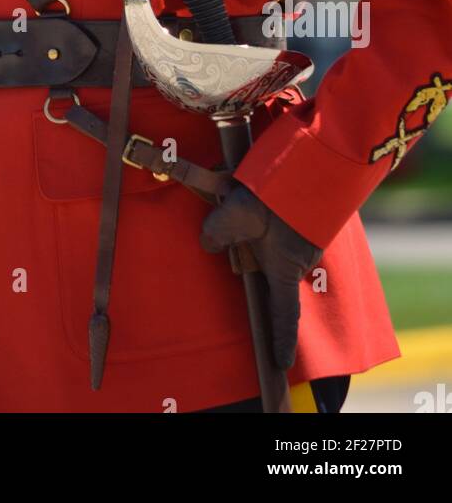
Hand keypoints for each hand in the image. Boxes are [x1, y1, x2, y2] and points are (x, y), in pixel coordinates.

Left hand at [199, 181, 323, 369]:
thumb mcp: (238, 214)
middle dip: (252, 255)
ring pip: (274, 246)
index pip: (284, 314)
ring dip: (258, 226)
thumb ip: (217, 232)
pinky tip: (258, 193)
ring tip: (245, 198)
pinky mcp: (307, 220)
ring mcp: (306, 239)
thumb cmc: (278, 193)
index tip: (281, 363)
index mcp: (286, 268)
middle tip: (238, 224)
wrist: (313, 159)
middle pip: (271, 271)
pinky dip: (268, 215)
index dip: (281, 339)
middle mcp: (299, 259)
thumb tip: (209, 243)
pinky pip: (282, 227)